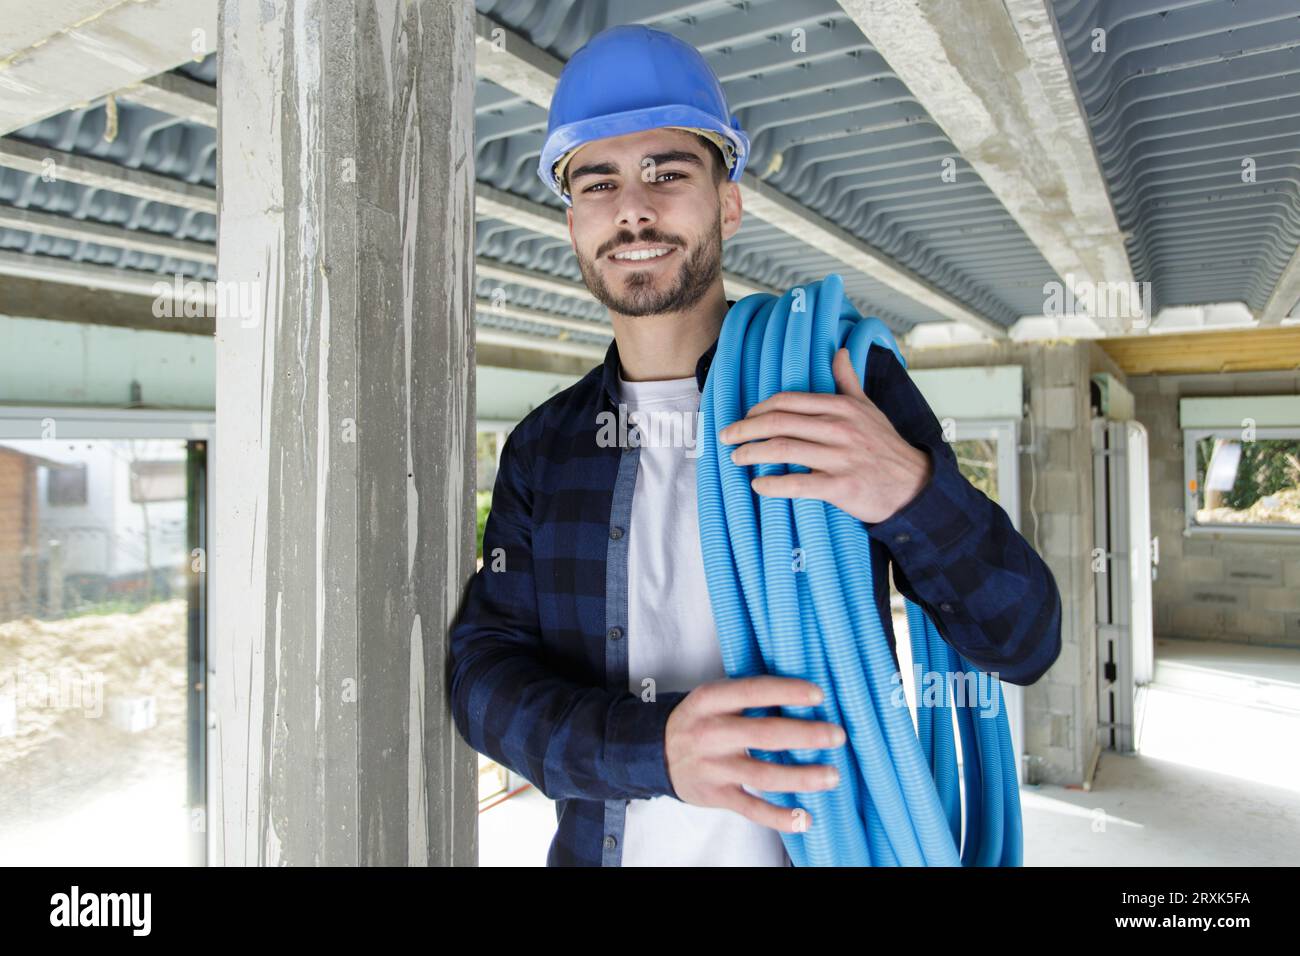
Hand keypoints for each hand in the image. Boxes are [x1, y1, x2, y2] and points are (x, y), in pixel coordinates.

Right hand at [664, 675, 846, 831]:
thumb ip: (746, 695)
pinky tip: (805, 817)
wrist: (652, 752)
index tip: (818, 695)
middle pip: (765, 735)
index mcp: (710, 700)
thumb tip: (801, 694)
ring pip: (763, 775)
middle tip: (836, 735)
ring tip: (831, 775)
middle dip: (806, 735)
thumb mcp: (711, 697)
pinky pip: (752, 809)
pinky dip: (780, 816)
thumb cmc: (696, 720)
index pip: (753, 691)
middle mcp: (711, 733)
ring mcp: (713, 767)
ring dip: (802, 777)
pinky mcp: (716, 795)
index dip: (787, 691)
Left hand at [718, 347, 931, 523]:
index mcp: (840, 406)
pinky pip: (798, 484)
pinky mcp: (842, 487)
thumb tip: (839, 351)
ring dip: (751, 453)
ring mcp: (840, 457)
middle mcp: (838, 428)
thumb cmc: (886, 446)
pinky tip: (758, 485)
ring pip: (783, 450)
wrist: (914, 485)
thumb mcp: (869, 407)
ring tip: (735, 458)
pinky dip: (773, 484)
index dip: (758, 409)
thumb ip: (849, 380)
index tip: (743, 417)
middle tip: (726, 437)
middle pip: (778, 422)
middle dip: (745, 429)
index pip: (787, 401)